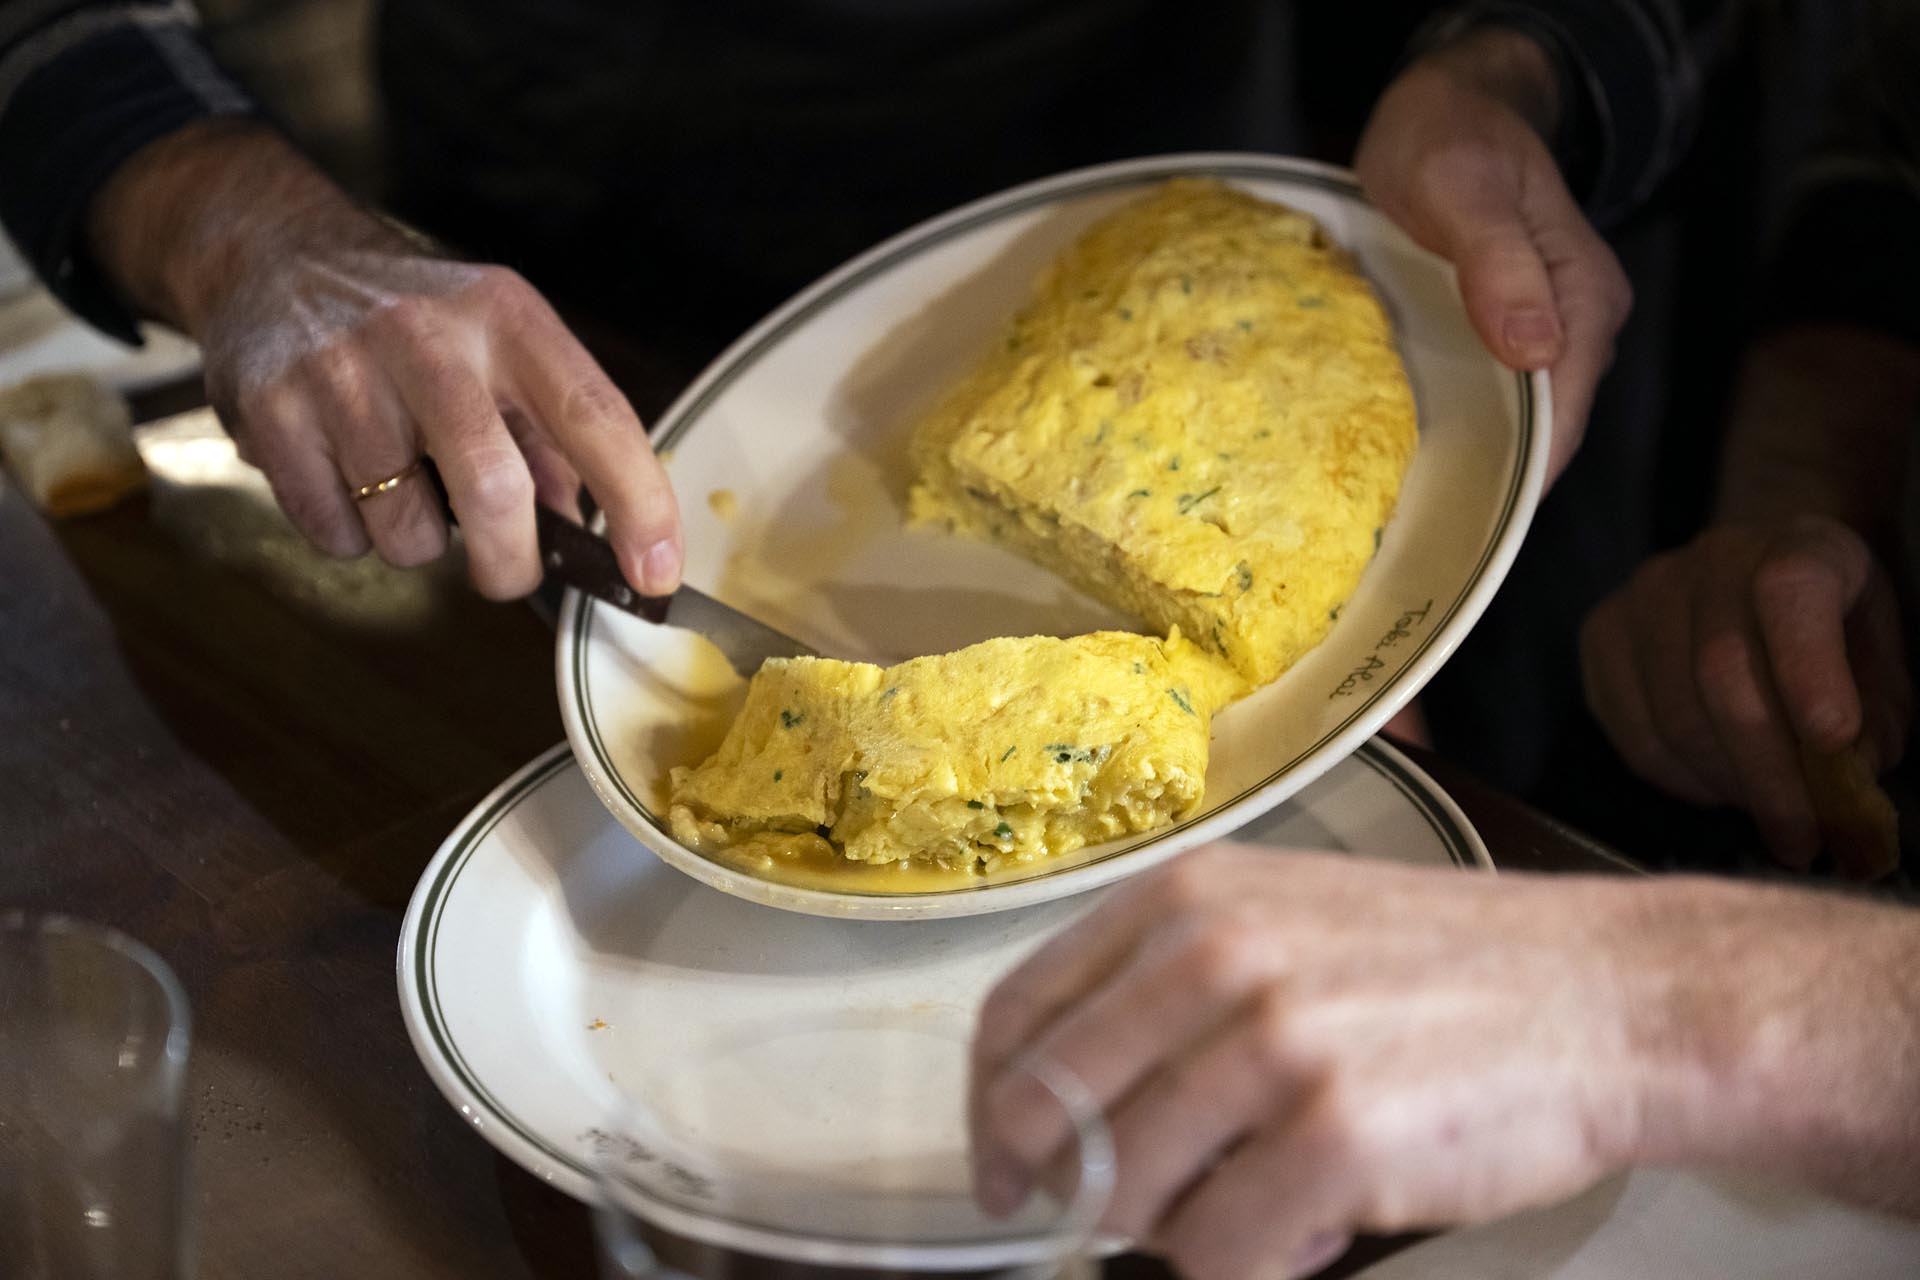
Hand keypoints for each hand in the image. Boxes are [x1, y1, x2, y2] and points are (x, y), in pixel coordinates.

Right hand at [87, 121, 680, 598]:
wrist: (269, 251)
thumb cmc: (408, 317)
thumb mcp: (497, 342)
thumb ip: (549, 435)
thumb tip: (591, 535)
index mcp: (507, 318)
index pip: (595, 418)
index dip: (638, 504)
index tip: (655, 574)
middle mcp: (429, 337)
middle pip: (496, 490)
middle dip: (512, 564)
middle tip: (508, 573)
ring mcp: (344, 372)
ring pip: (409, 530)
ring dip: (417, 543)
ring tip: (399, 487)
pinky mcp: (273, 411)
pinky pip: (336, 533)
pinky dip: (351, 535)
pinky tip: (342, 477)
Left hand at [971, 849, 1663, 1279]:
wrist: (1612, 996)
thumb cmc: (1446, 971)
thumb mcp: (1288, 925)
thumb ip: (1172, 992)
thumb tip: (1074, 1115)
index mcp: (1186, 898)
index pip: (1020, 1010)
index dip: (990, 1106)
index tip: (1003, 1169)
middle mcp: (1212, 957)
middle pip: (1052, 1111)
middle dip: (1061, 1190)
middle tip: (1094, 1226)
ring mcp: (1272, 1044)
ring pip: (1130, 1195)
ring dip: (1169, 1234)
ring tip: (1248, 1211)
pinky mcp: (1334, 1136)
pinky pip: (1220, 1254)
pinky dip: (1242, 1269)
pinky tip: (1305, 1237)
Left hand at [1356, 29, 1630, 482]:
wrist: (1446, 104)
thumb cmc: (1449, 138)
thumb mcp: (1461, 188)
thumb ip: (1499, 263)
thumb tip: (1536, 349)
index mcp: (1582, 296)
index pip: (1566, 412)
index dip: (1528, 476)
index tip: (1478, 527)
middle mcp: (1577, 322)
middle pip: (1548, 430)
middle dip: (1501, 485)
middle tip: (1434, 538)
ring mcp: (1546, 329)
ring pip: (1522, 419)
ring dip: (1482, 463)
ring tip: (1421, 517)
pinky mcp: (1509, 331)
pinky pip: (1496, 397)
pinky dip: (1467, 429)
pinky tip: (1420, 460)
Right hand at [1579, 515, 1910, 865]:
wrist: (1762, 579)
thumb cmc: (1836, 631)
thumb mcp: (1884, 659)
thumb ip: (1877, 713)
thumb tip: (1845, 776)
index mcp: (1800, 546)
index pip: (1790, 591)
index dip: (1807, 667)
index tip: (1834, 741)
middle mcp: (1711, 559)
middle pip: (1721, 671)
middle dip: (1768, 770)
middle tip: (1803, 839)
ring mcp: (1643, 597)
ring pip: (1672, 714)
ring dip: (1725, 785)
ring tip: (1767, 817)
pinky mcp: (1601, 637)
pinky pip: (1632, 733)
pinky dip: (1681, 780)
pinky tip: (1720, 788)